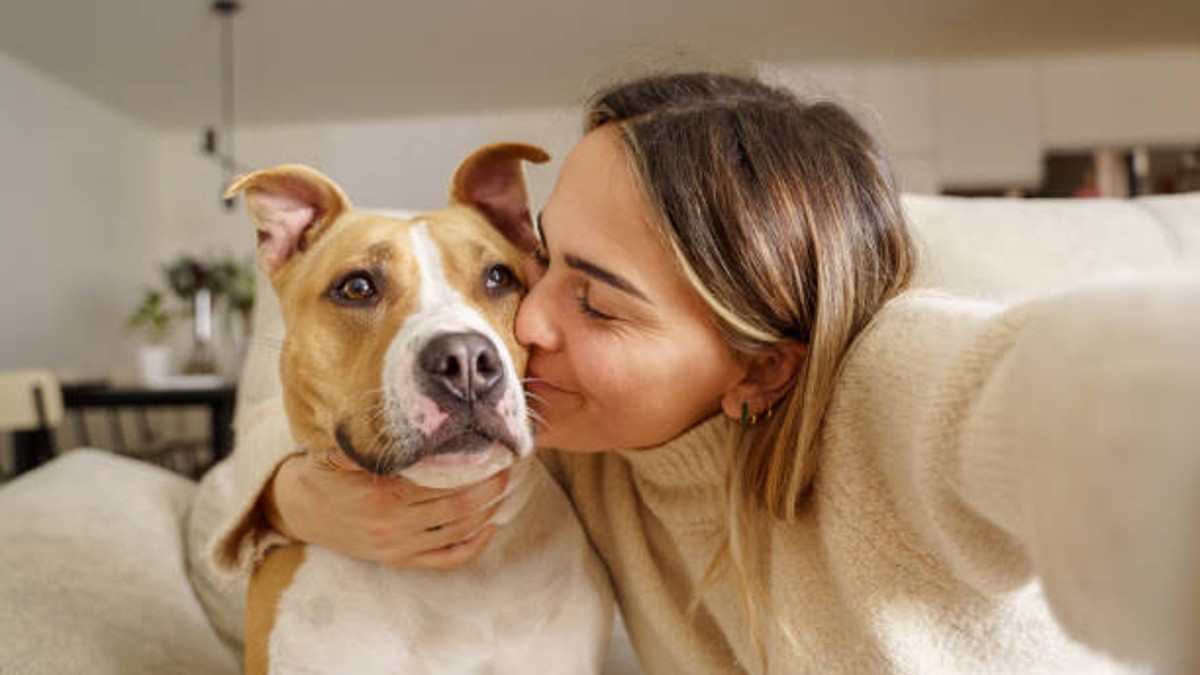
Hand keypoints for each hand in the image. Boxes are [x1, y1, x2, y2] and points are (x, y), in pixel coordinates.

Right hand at [263, 449, 508, 569]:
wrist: (300, 510)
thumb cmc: (325, 474)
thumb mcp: (339, 451)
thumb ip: (367, 441)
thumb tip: (395, 417)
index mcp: (382, 493)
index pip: (440, 480)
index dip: (470, 466)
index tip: (489, 449)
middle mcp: (393, 523)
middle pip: (456, 507)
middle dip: (487, 487)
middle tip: (506, 467)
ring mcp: (398, 545)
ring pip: (456, 532)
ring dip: (486, 512)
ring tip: (502, 489)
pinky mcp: (399, 560)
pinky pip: (444, 559)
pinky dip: (472, 547)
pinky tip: (490, 528)